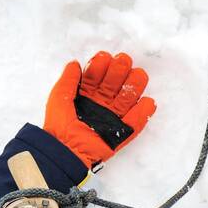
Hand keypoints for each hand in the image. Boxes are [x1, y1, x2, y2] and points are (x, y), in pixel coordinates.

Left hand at [43, 50, 155, 168]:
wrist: (65, 149)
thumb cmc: (59, 125)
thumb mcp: (59, 97)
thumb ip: (68, 80)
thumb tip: (75, 64)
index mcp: (86, 97)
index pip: (97, 77)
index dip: (101, 66)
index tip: (104, 58)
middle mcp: (100, 106)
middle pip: (114, 84)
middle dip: (120, 71)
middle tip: (123, 61)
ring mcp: (110, 119)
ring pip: (127, 99)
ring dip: (134, 86)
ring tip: (138, 75)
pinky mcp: (119, 133)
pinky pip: (135, 123)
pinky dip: (143, 113)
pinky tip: (148, 101)